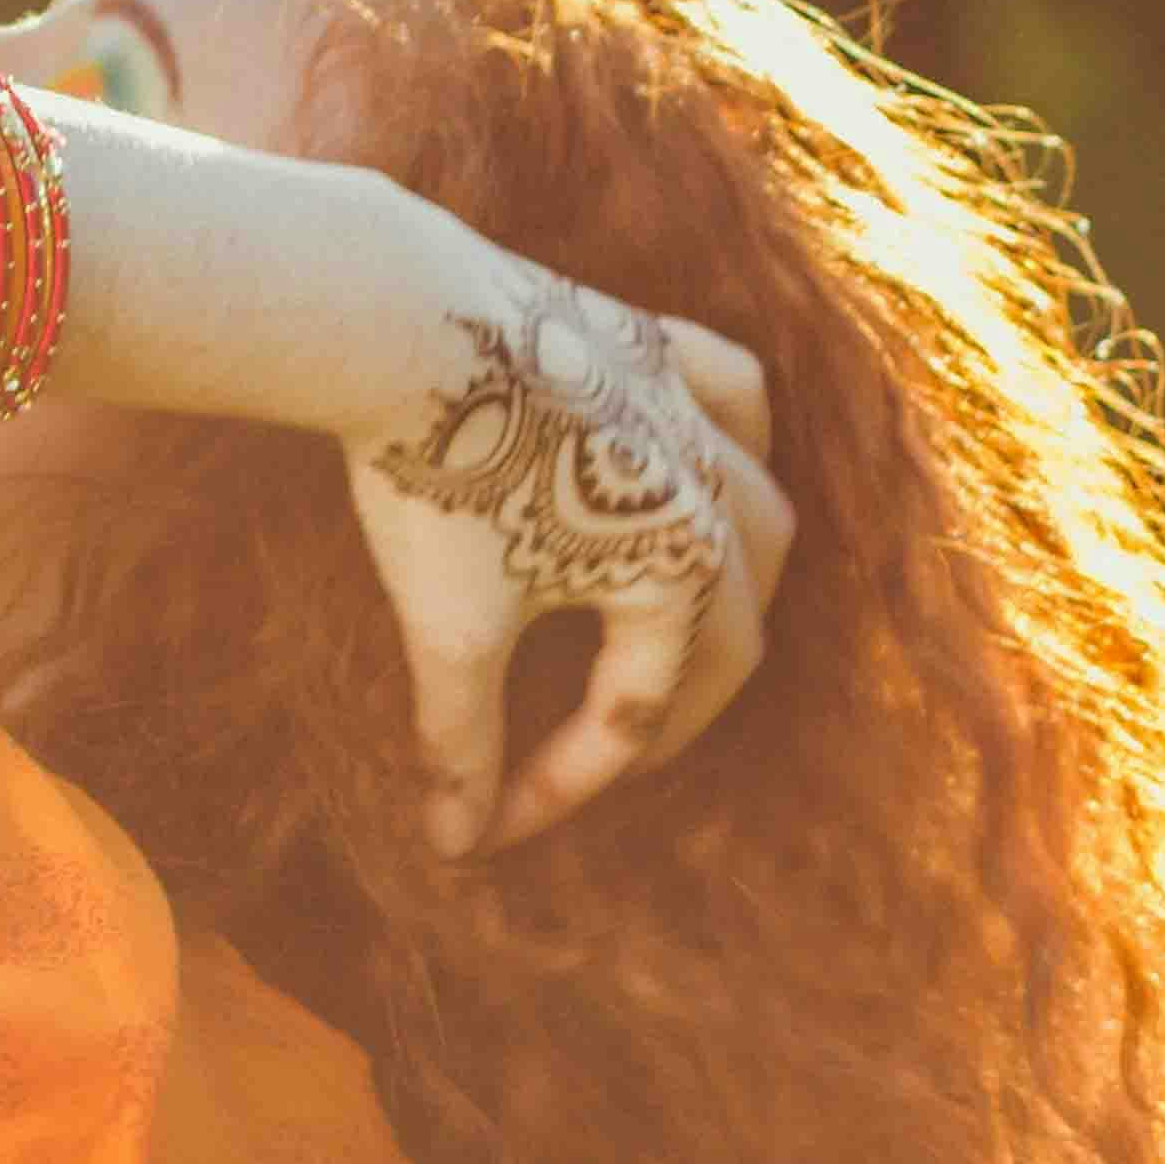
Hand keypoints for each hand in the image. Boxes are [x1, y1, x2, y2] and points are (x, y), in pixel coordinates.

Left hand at [343, 256, 791, 857]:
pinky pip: (734, 392)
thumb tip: (455, 846)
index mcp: (684, 575)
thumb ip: (463, 743)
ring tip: (690, 626)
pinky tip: (717, 457)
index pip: (634, 710)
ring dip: (738, 584)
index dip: (561, 784)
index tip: (486, 827)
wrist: (402, 318)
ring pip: (762, 512)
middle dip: (670, 709)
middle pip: (731, 633)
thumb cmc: (439, 479)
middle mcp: (715, 497)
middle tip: (608, 754)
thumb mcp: (447, 630)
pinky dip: (739, 436)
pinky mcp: (653, 342)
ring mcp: (691, 411)